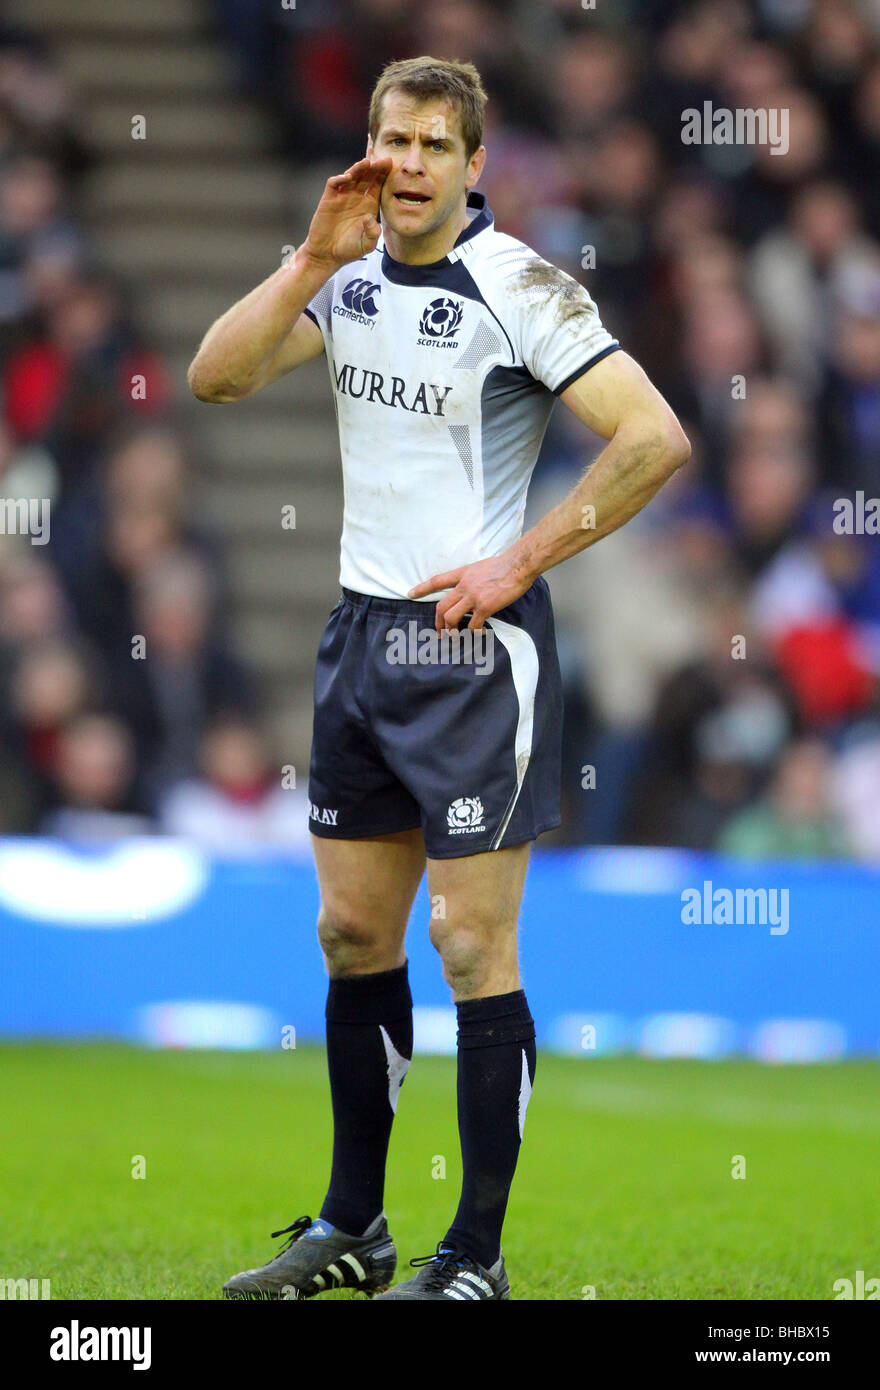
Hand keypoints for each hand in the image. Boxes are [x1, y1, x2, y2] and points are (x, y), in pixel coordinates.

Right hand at [300, 153, 391, 271]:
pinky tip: (348, 177)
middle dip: (374, 167)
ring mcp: (342, 197)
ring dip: (359, 168)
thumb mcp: (366, 245)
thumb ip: (373, 234)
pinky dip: (340, 179)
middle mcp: (356, 198)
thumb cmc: (348, 250)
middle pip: (367, 177)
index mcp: (369, 206)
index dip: (384, 174)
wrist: (326, 255)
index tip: (392, 163)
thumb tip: (370, 218)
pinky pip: (334, 184)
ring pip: (351, 176)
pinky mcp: (328, 199)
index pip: (378, 185)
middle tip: (383, 159)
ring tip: (367, 162)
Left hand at [408, 554, 533, 631]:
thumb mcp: (481, 566)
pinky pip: (473, 625)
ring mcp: (474, 597)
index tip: (410, 594)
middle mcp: (464, 586)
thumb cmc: (504, 564)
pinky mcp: (485, 607)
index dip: (422, 588)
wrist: (518, 565)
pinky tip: (480, 633)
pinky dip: (474, 632)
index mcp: (463, 574)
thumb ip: (472, 577)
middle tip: (439, 632)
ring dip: (451, 630)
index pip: (437, 581)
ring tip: (455, 637)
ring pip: (451, 618)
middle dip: (438, 622)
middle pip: (441, 606)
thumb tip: (469, 587)